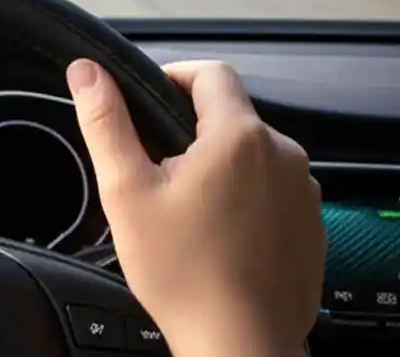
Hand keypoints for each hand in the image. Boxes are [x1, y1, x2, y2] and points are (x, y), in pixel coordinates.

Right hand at [66, 59, 322, 356]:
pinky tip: (220, 234)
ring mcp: (304, 190)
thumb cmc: (181, 272)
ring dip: (222, 166)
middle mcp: (283, 153)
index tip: (150, 103)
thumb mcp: (126, 191)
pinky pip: (274, 189)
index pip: (210, 73)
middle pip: (231, 116)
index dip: (175, 77)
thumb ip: (106, 122)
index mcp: (239, 136)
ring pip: (253, 154)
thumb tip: (86, 70)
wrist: (239, 342)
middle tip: (159, 175)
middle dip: (194, 133)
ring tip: (189, 211)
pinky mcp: (313, 223)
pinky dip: (247, 198)